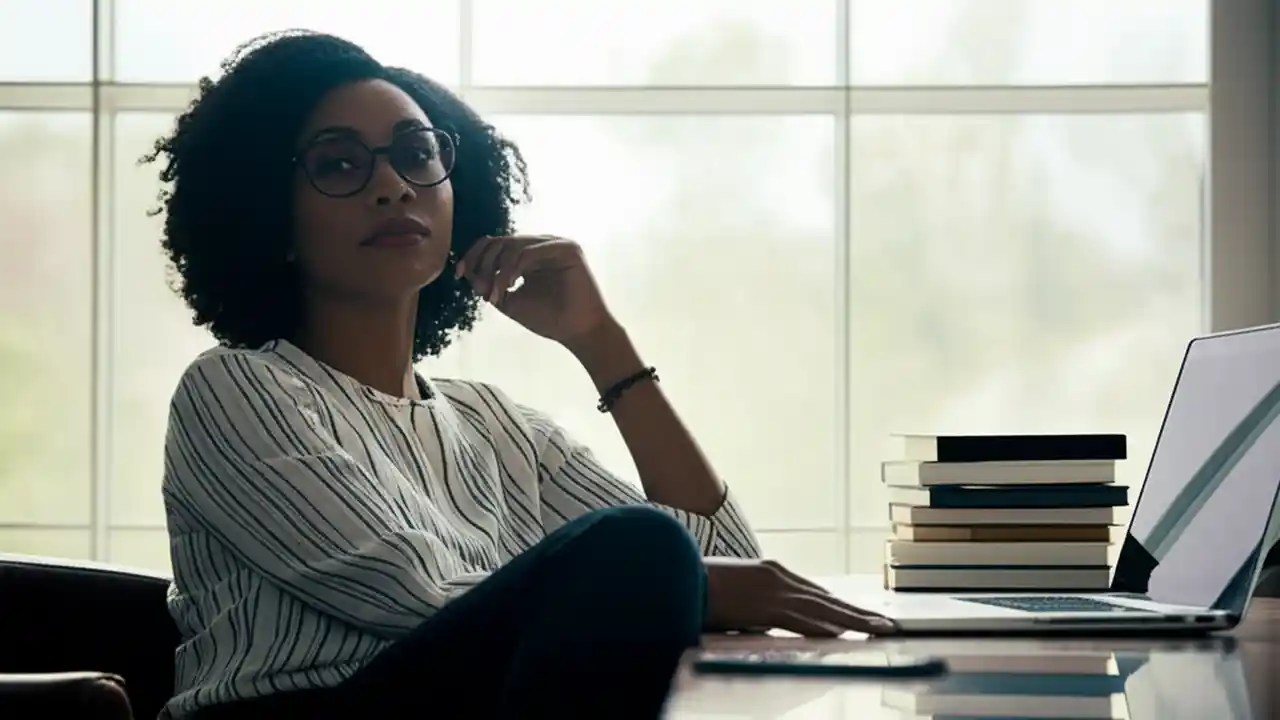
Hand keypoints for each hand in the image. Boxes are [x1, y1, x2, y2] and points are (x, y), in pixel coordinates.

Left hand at [456, 234, 613, 348]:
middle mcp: (541, 245)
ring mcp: (554, 244)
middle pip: (500, 241)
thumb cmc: (549, 319)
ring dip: (497, 270)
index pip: (496, 244)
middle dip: (483, 263)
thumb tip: (465, 270)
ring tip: (496, 295)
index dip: (474, 255)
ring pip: (512, 245)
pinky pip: (529, 251)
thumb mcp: (509, 301)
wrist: (577, 332)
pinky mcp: (566, 248)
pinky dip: (512, 269)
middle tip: (481, 289)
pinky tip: (509, 287)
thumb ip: (489, 285)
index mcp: (529, 255)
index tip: (458, 273)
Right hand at [704, 557, 896, 636]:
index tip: (856, 614)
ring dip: (854, 620)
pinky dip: (829, 627)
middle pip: (826, 598)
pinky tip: (847, 633)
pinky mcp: (767, 604)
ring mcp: (775, 589)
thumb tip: (763, 621)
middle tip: (883, 622)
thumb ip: (755, 604)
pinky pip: (805, 619)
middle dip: (856, 612)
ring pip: (824, 609)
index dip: (838, 605)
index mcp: (770, 571)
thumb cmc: (698, 585)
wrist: (675, 574)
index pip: (813, 591)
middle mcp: (778, 576)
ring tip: (879, 628)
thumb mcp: (735, 591)